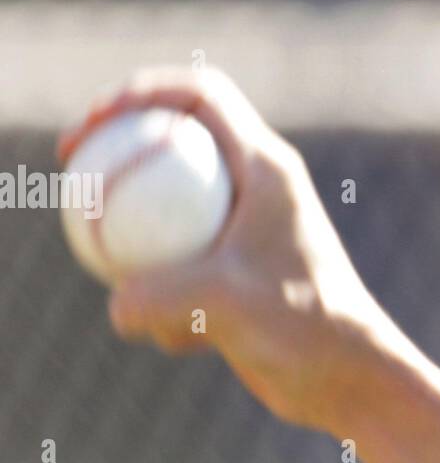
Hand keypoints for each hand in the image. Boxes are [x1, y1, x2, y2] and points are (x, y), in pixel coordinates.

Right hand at [57, 65, 384, 434]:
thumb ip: (163, 296)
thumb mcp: (227, 307)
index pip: (200, 96)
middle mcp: (255, 184)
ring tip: (147, 300)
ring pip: (166, 210)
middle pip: (175, 136)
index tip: (92, 121)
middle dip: (120, 146)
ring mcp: (241, 224)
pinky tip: (188, 344)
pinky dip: (163, 301)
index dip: (141, 90)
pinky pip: (173, 265)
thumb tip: (115, 300)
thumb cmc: (304, 326)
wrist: (345, 372)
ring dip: (142, 255)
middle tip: (72, 169)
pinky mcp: (231, 265)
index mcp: (265, 166)